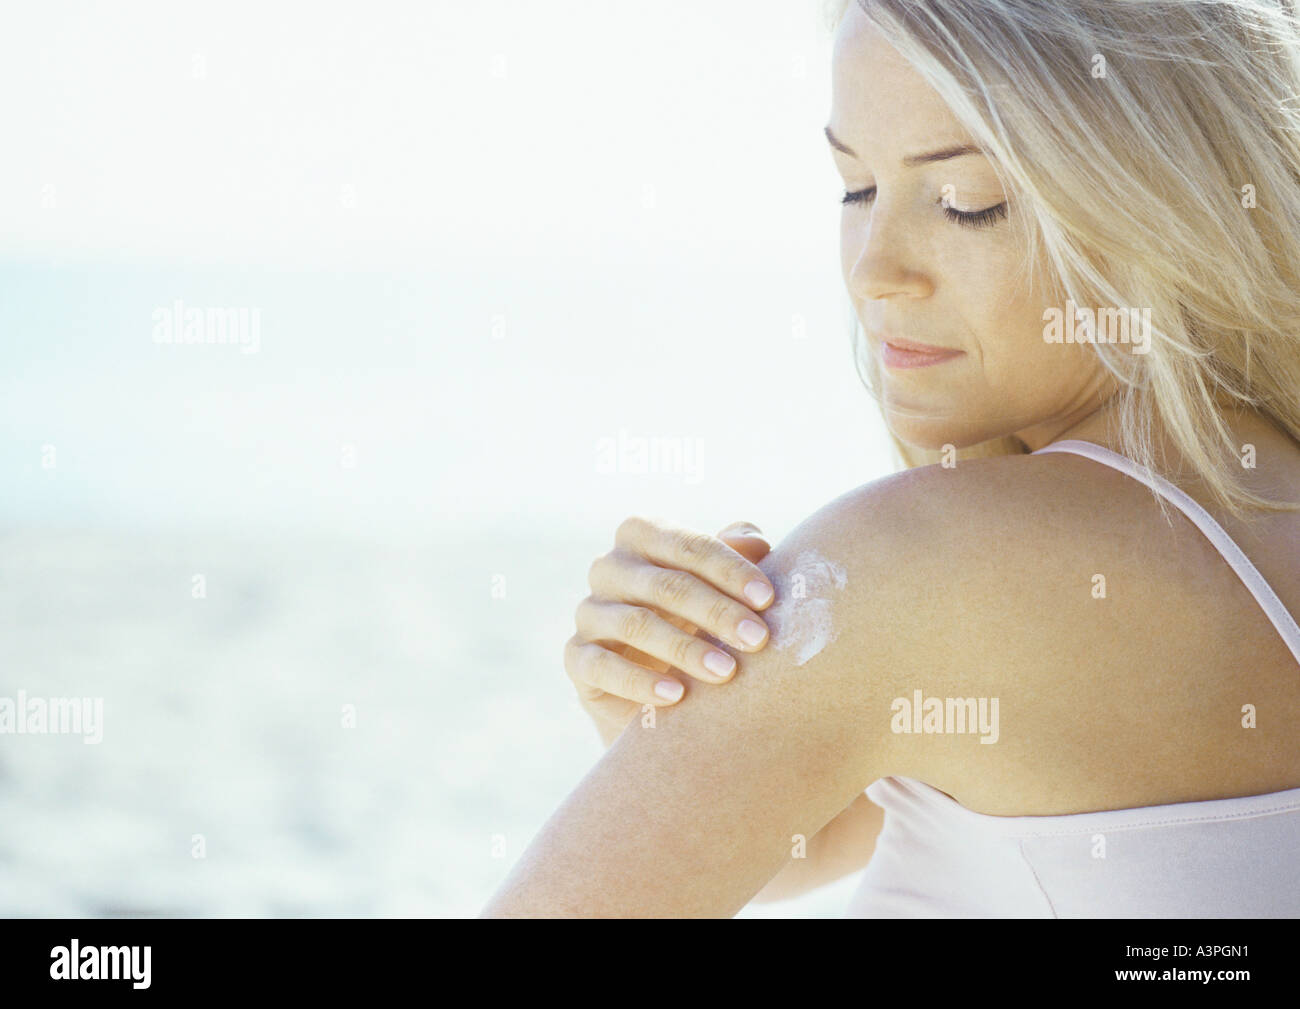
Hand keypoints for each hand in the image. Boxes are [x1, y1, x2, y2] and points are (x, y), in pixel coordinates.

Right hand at [565, 518, 774, 743]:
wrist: (658, 682)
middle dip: (716, 612)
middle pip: (665, 585)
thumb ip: (738, 557)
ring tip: (726, 672)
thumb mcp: (721, 586)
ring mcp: (589, 611)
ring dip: (685, 649)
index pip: (689, 546)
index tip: (767, 599)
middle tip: (757, 640)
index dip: (730, 570)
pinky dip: (639, 682)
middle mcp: (609, 567)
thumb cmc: (698, 616)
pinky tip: (675, 696)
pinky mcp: (576, 656)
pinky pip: (601, 666)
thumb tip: (757, 542)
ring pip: (635, 624)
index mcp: (643, 535)